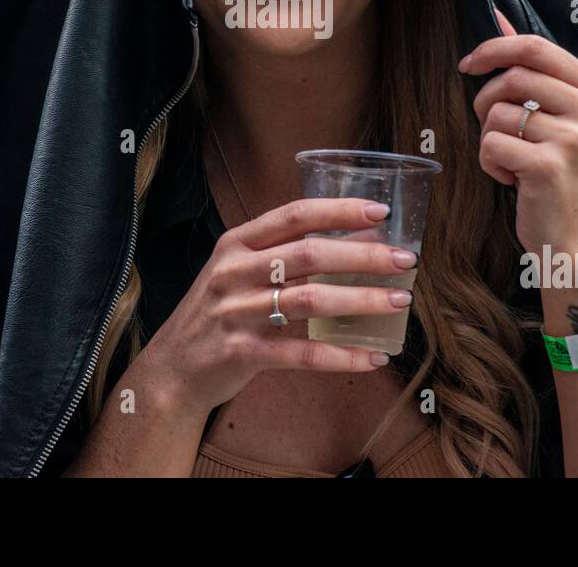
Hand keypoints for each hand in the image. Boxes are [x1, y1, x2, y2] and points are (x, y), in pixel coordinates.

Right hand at [135, 198, 419, 416]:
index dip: (340, 211)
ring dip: (361, 300)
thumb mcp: (239, 271)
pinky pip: (302, 353)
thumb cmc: (219, 312)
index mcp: (237, 243)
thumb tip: (357, 240)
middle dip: (363, 255)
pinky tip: (372, 356)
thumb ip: (284, 254)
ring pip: (311, 300)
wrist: (172, 367)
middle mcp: (235, 271)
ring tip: (398, 301)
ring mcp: (237, 312)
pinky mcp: (242, 352)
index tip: (381, 212)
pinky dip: (341, 354)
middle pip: (309, 254)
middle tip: (404, 260)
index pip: (295, 215)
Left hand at [460, 9, 577, 252]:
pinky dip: (489, 163)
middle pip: (513, 77)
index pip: (537, 47)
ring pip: (497, 112)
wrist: (577, 241)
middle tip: (493, 127)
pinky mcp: (550, 167)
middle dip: (486, 100)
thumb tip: (497, 17)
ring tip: (511, 159)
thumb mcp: (559, 118)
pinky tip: (513, 179)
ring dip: (488, 137)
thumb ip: (533, 69)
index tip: (469, 63)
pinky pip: (491, 144)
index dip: (494, 48)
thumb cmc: (562, 177)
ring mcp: (575, 139)